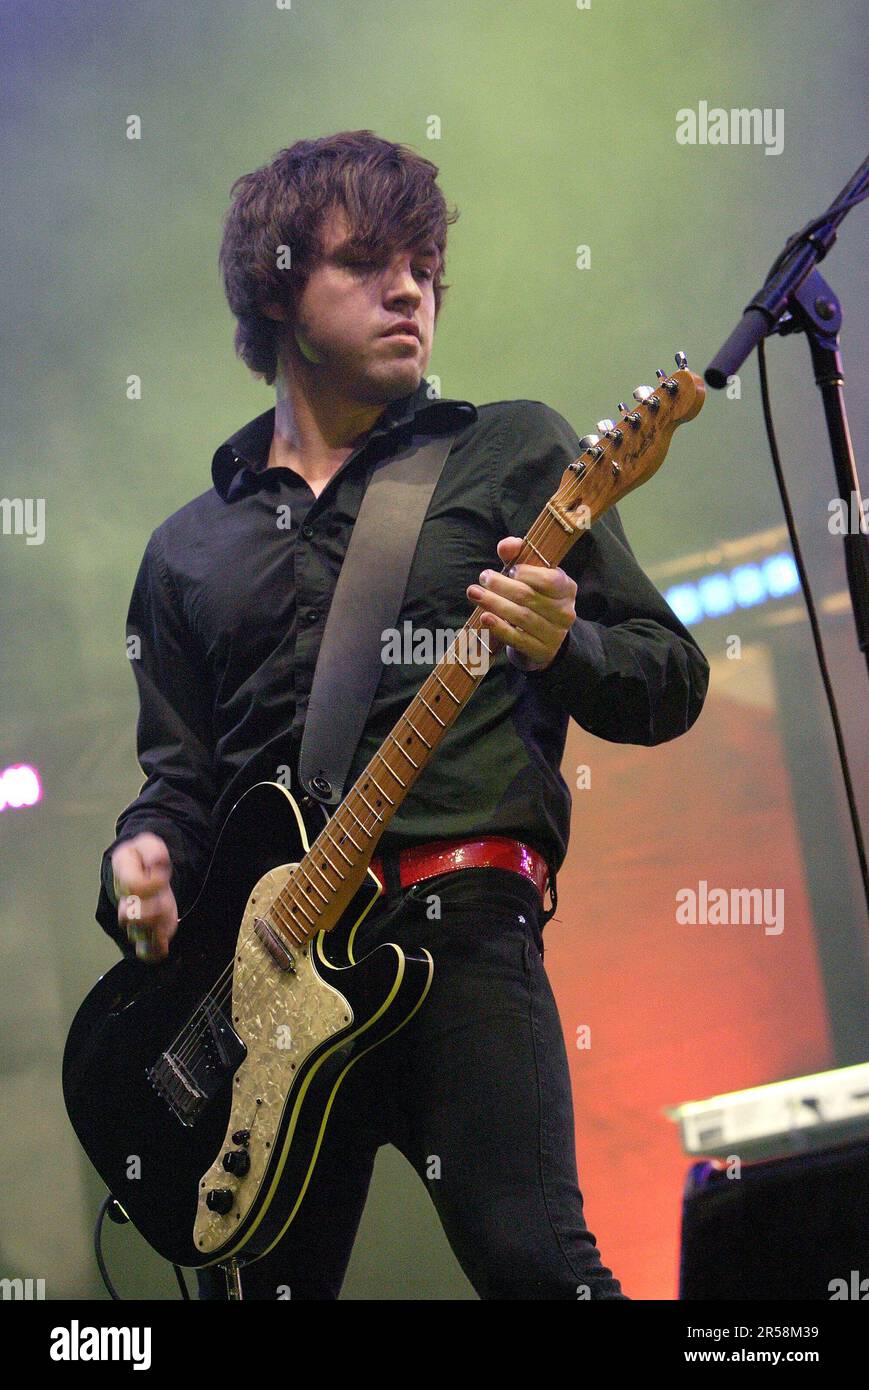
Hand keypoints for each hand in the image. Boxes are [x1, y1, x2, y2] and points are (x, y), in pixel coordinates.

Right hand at [111, 832, 178, 963]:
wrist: (143, 871)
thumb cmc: (144, 859)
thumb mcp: (149, 845)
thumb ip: (153, 850)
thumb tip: (156, 864)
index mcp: (123, 877)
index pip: (135, 886)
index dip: (154, 883)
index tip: (164, 876)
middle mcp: (125, 902)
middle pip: (130, 916)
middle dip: (152, 911)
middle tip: (163, 900)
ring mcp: (135, 919)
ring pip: (137, 934)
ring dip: (154, 931)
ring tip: (164, 919)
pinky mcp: (148, 932)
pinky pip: (145, 950)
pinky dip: (154, 951)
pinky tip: (164, 945)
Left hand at [467, 536, 576, 670]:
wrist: (543, 639)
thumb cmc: (534, 598)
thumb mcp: (531, 575)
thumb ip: (519, 555)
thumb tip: (506, 545)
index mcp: (567, 589)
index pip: (550, 580)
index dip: (528, 573)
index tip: (510, 569)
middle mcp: (565, 612)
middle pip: (529, 597)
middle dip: (502, 586)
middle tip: (483, 577)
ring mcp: (555, 634)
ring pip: (521, 617)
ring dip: (495, 604)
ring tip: (475, 593)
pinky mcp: (542, 652)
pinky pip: (518, 639)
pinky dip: (499, 628)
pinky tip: (484, 617)